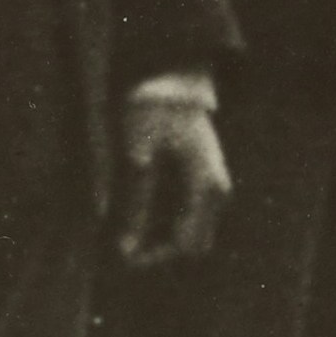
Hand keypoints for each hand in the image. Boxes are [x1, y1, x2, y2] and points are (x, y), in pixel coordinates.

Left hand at [114, 74, 234, 269]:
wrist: (169, 79)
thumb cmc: (149, 113)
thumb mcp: (136, 157)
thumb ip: (135, 204)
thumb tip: (124, 248)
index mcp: (205, 186)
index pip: (185, 243)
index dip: (151, 256)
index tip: (117, 255)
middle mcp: (218, 190)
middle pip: (195, 244)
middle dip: (159, 251)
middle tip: (120, 242)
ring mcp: (216, 185)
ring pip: (195, 232)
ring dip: (162, 237)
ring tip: (125, 225)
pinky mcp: (206, 180)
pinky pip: (191, 216)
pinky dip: (167, 222)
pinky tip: (139, 210)